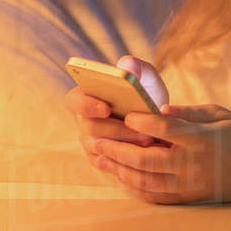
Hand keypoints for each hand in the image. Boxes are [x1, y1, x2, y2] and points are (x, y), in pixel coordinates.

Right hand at [63, 55, 170, 169]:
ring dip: (124, 145)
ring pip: (99, 147)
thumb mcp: (146, 76)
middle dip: (116, 129)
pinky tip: (144, 156)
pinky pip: (107, 164)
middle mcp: (83, 120)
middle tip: (140, 130)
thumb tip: (127, 66)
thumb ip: (137, 66)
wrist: (157, 119)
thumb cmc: (146, 93)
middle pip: (89, 127)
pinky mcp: (100, 159)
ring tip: (148, 141)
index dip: (86, 105)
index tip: (106, 108)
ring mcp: (90, 141)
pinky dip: (125, 160)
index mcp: (85, 95)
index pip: (73, 101)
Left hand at [92, 103, 230, 203]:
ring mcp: (191, 186)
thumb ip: (189, 113)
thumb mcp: (220, 115)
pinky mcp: (190, 200)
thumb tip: (159, 110)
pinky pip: (156, 197)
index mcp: (202, 140)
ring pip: (146, 181)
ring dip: (119, 170)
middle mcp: (194, 166)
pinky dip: (135, 188)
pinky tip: (121, 177)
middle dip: (117, 150)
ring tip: (100, 159)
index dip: (142, 124)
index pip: (165, 131)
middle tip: (96, 140)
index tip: (126, 116)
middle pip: (147, 160)